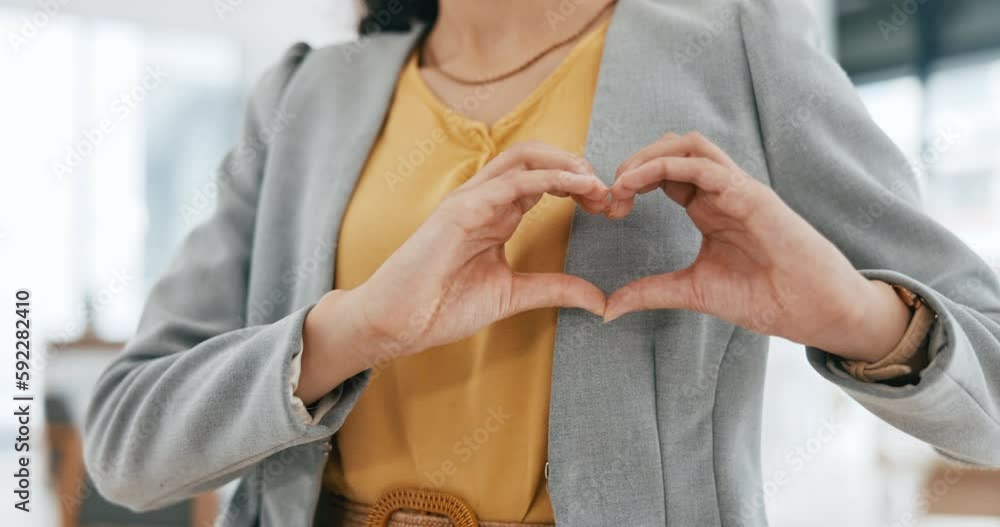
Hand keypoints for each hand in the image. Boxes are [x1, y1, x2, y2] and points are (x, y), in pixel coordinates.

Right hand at [349, 141, 608, 357]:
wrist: (396, 323)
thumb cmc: (442, 306)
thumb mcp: (513, 295)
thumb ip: (555, 289)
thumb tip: (600, 299)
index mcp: (496, 214)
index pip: (543, 180)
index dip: (579, 186)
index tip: (608, 207)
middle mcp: (485, 199)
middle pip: (537, 157)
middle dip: (578, 166)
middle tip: (609, 194)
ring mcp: (471, 199)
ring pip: (525, 157)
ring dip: (568, 164)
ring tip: (597, 184)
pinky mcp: (461, 208)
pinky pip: (512, 181)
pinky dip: (551, 178)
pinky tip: (579, 186)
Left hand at [603, 132, 910, 361]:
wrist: (813, 310)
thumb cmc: (765, 297)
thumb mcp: (693, 292)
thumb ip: (651, 292)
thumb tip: (607, 308)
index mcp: (708, 207)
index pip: (664, 173)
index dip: (631, 182)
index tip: (608, 208)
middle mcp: (721, 191)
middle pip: (673, 148)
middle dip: (634, 161)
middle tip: (610, 193)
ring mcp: (737, 189)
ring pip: (689, 145)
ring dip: (648, 156)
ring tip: (622, 182)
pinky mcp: (751, 195)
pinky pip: (705, 166)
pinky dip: (666, 166)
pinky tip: (638, 183)